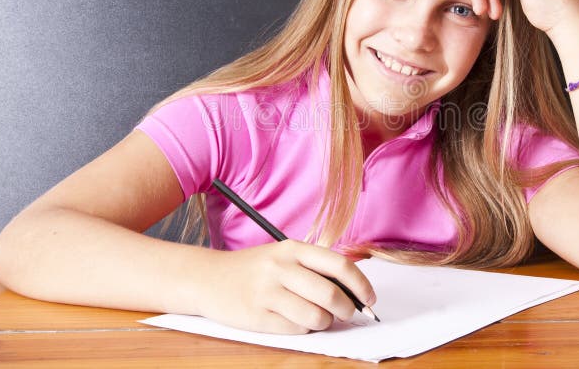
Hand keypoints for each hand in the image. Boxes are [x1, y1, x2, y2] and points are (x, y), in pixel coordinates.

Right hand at [194, 240, 376, 333]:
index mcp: (293, 249)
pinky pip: (297, 329)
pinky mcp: (258, 316)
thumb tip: (354, 292)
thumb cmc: (254, 269)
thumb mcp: (283, 256)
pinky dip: (304, 328)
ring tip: (318, 317)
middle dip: (347, 310)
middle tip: (347, 313)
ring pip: (317, 316)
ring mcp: (268, 292)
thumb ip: (315, 269)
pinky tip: (294, 320)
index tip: (370, 299)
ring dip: (325, 322)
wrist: (208, 278)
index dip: (361, 285)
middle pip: (331, 295)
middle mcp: (281, 267)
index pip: (339, 266)